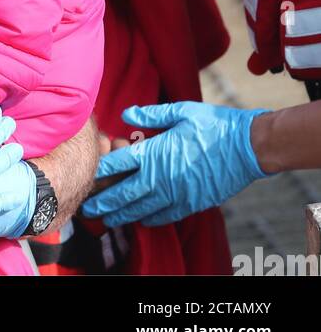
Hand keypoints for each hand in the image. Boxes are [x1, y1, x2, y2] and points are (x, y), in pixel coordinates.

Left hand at [80, 102, 271, 226]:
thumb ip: (150, 114)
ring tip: (107, 220)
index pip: (119, 164)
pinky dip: (150, 220)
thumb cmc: (213, 125)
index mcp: (155, 152)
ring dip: (123, 215)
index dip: (101, 171)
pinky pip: (166, 216)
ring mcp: (176, 194)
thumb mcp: (180, 111)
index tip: (86, 175)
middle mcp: (161, 177)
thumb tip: (126, 114)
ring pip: (142, 209)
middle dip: (104, 202)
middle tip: (87, 210)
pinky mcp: (192, 204)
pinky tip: (141, 220)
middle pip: (125, 194)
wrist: (246, 148)